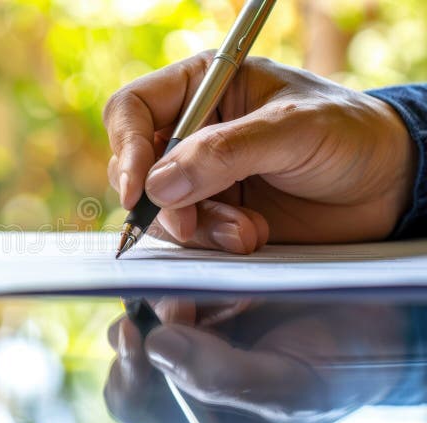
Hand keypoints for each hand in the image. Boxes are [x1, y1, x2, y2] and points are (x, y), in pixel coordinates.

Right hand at [104, 52, 415, 253]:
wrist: (387, 187)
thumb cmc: (348, 135)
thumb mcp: (291, 130)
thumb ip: (226, 152)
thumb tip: (159, 185)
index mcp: (202, 87)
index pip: (133, 110)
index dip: (126, 148)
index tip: (137, 189)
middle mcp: (192, 132)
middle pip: (137, 166)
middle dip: (163, 200)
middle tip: (191, 222)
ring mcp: (200, 177)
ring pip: (160, 209)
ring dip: (197, 227)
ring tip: (248, 231)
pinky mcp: (214, 215)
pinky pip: (187, 235)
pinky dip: (212, 242)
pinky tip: (253, 235)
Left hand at [104, 300, 408, 422]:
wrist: (372, 328)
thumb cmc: (335, 369)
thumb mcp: (289, 386)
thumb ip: (220, 377)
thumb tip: (154, 345)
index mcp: (196, 414)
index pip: (131, 397)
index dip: (126, 370)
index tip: (132, 331)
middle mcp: (184, 374)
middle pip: (131, 347)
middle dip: (147, 322)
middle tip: (181, 303)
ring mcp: (192, 332)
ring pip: (147, 305)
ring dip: (166, 291)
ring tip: (205, 289)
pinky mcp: (204, 295)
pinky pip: (173, 276)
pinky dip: (187, 268)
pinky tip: (222, 273)